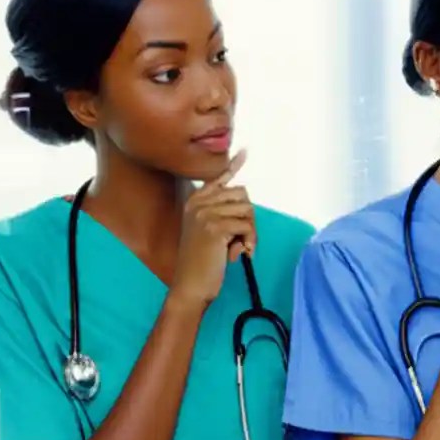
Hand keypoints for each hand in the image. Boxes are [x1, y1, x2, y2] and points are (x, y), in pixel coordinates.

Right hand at [169, 150, 255, 306]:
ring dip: (250, 233)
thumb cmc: (202, 263)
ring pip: (247, 210)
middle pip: (242, 195)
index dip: (233, 166)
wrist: (190, 286)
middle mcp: (198, 203)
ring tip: (238, 250)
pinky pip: (247, 226)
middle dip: (248, 219)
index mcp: (195, 201)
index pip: (218, 178)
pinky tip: (237, 256)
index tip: (245, 152)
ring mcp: (205, 213)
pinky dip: (249, 243)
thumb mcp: (208, 232)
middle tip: (241, 240)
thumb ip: (220, 213)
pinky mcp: (215, 227)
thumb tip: (243, 198)